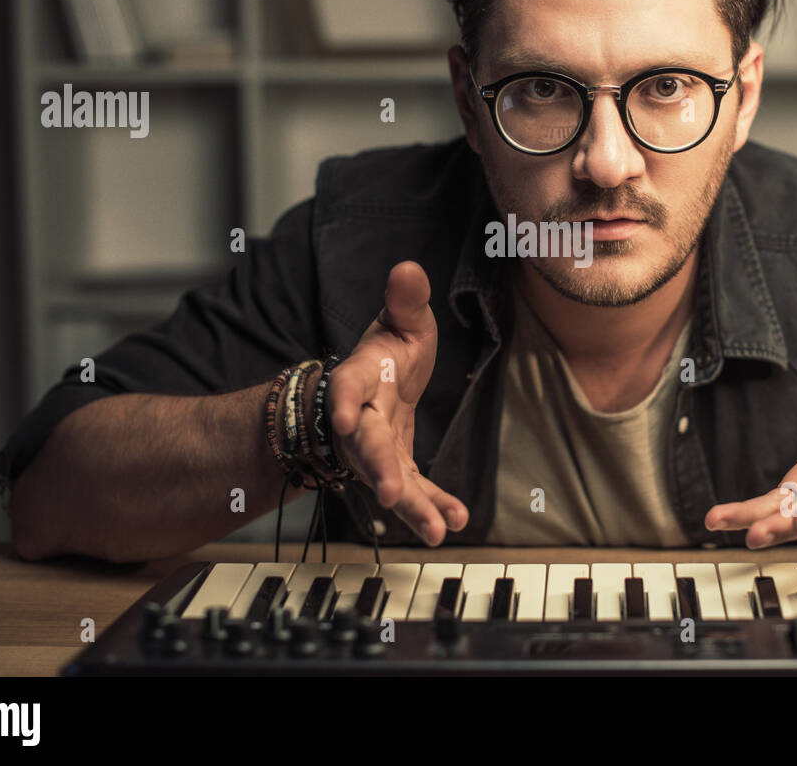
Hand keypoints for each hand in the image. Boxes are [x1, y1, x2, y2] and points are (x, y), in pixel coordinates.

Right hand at [326, 260, 467, 544]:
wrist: (375, 386)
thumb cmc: (388, 353)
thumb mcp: (401, 322)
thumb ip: (406, 301)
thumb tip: (408, 267)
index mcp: (359, 378)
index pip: (345, 388)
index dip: (341, 401)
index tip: (340, 417)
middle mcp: (361, 420)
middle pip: (366, 446)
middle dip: (378, 468)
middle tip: (388, 493)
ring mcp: (377, 450)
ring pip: (389, 479)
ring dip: (411, 506)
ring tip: (434, 530)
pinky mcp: (396, 470)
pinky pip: (415, 491)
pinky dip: (434, 505)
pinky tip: (456, 520)